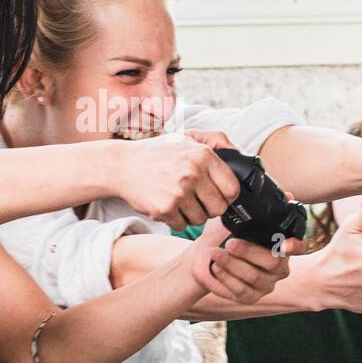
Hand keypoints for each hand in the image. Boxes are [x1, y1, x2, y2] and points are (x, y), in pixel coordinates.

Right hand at [109, 130, 240, 229]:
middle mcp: (193, 173)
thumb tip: (239, 153)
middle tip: (197, 200)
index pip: (232, 188)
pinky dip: (175, 220)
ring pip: (200, 219)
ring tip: (179, 201)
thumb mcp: (187, 137)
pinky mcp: (164, 209)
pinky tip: (166, 205)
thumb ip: (217, 140)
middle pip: (219, 208)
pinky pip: (181, 226)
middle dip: (210, 208)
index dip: (227, 195)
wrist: (122, 165)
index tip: (217, 195)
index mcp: (203, 155)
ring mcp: (179, 192)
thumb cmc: (157, 153)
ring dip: (191, 215)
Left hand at [188, 217, 303, 302]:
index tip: (285, 245)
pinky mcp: (250, 297)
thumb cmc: (222, 235)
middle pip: (272, 262)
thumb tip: (287, 195)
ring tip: (215, 254)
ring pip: (253, 277)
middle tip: (229, 243)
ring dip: (232, 264)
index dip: (295, 246)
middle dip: (249, 252)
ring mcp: (266, 284)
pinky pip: (241, 290)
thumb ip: (259, 209)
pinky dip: (226, 278)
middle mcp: (278, 267)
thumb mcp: (237, 218)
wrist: (201, 256)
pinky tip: (215, 267)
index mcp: (280, 246)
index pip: (298, 246)